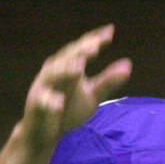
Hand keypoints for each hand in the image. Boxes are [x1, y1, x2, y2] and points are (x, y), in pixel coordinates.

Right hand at [21, 24, 131, 152]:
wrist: (44, 133)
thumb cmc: (69, 109)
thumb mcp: (92, 95)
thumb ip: (108, 80)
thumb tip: (128, 64)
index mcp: (67, 67)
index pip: (81, 49)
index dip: (94, 39)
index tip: (110, 31)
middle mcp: (53, 73)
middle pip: (66, 58)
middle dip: (80, 52)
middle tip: (96, 45)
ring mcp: (43, 89)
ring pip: (52, 77)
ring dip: (64, 72)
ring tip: (79, 69)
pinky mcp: (36, 107)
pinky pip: (42, 103)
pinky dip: (50, 103)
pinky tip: (59, 103)